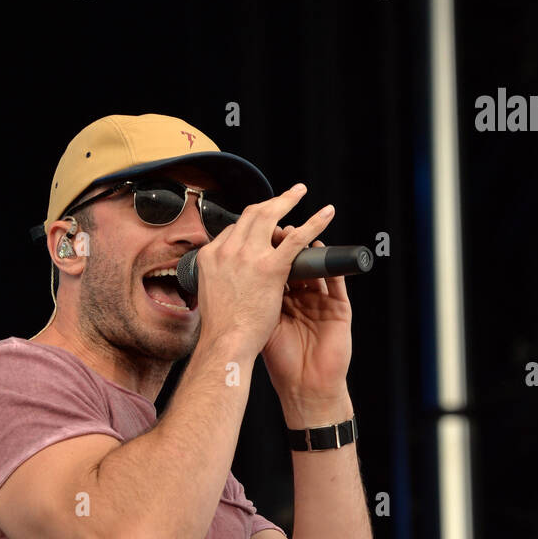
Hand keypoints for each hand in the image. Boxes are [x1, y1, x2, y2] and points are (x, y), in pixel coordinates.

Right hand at [193, 183, 337, 357]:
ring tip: (300, 192)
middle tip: (285, 196)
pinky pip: (296, 239)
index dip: (249, 225)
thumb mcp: (211, 296)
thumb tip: (227, 277)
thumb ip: (220, 279)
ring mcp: (248, 257)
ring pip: (270, 217)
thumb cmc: (220, 331)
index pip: (233, 230)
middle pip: (250, 215)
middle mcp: (227, 250)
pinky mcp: (270, 268)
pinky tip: (326, 214)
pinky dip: (314, 223)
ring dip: (287, 200)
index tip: (261, 226)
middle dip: (269, 203)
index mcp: (210, 257)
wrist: (225, 346)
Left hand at [260, 228, 352, 411]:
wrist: (305, 387)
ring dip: (306, 249)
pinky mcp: (340, 308)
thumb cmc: (282, 362)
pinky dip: (329, 263)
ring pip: (316, 266)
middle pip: (296, 262)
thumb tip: (229, 280)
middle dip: (285, 244)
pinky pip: (337, 280)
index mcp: (284, 302)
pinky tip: (319, 250)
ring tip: (295, 236)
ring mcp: (323, 301)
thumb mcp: (263, 328)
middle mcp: (304, 298)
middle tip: (276, 230)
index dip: (266, 254)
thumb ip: (253, 304)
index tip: (254, 241)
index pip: (275, 269)